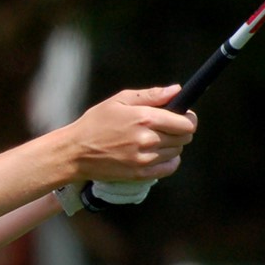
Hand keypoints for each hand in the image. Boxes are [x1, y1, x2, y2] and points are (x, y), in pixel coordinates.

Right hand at [68, 85, 197, 183]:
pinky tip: (157, 154)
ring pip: (177, 152)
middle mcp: (148, 139)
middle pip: (185, 138)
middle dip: (180, 131)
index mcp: (144, 118)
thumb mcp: (119, 101)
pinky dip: (169, 161)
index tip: (183, 116)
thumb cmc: (95, 122)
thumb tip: (177, 90)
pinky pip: (169, 168)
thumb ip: (151, 95)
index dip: (188, 118)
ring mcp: (144, 159)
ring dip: (172, 145)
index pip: (186, 123)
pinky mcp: (140, 173)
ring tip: (155, 139)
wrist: (75, 151)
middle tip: (167, 127)